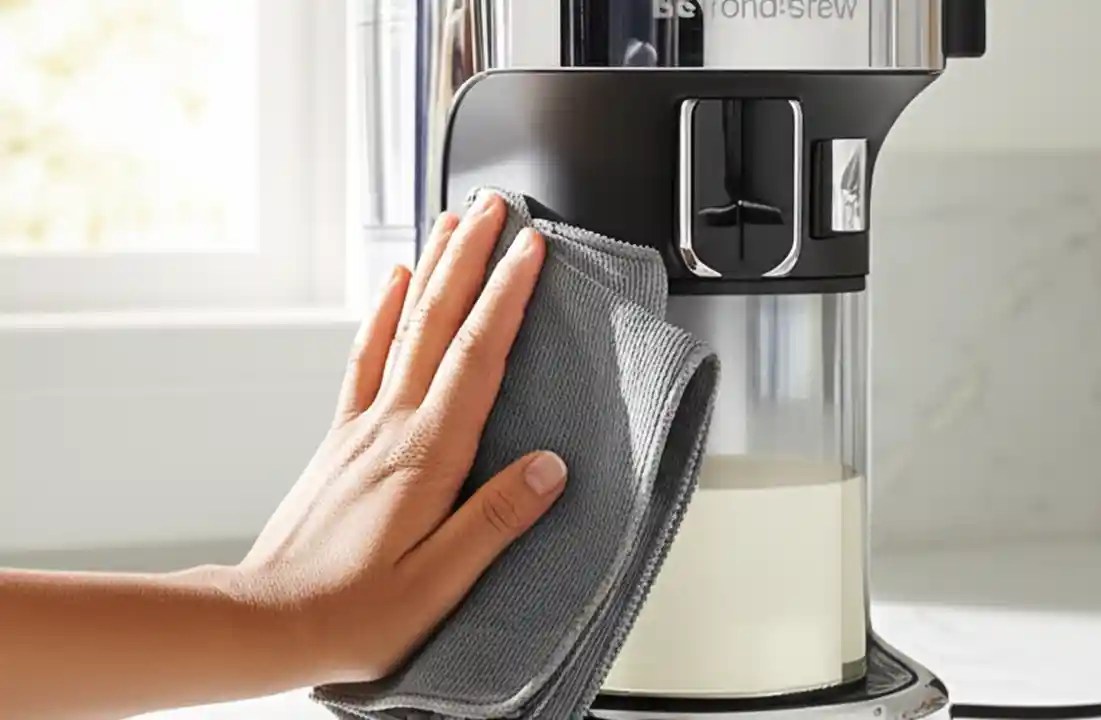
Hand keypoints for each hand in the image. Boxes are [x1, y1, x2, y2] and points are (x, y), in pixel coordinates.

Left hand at [230, 192, 566, 683]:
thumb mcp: (439, 583)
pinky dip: (383, 312)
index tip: (532, 249)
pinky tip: (393, 284)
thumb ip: (496, 519)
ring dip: (430, 268)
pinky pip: (366, 357)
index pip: (476, 356)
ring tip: (451, 223)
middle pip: (437, 320)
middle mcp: (391, 426)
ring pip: (402, 326)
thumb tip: (549, 468)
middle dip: (470, 256)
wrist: (264, 622)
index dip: (507, 296)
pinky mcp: (344, 437)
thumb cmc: (351, 612)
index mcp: (425, 456)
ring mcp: (362, 425)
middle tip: (495, 206)